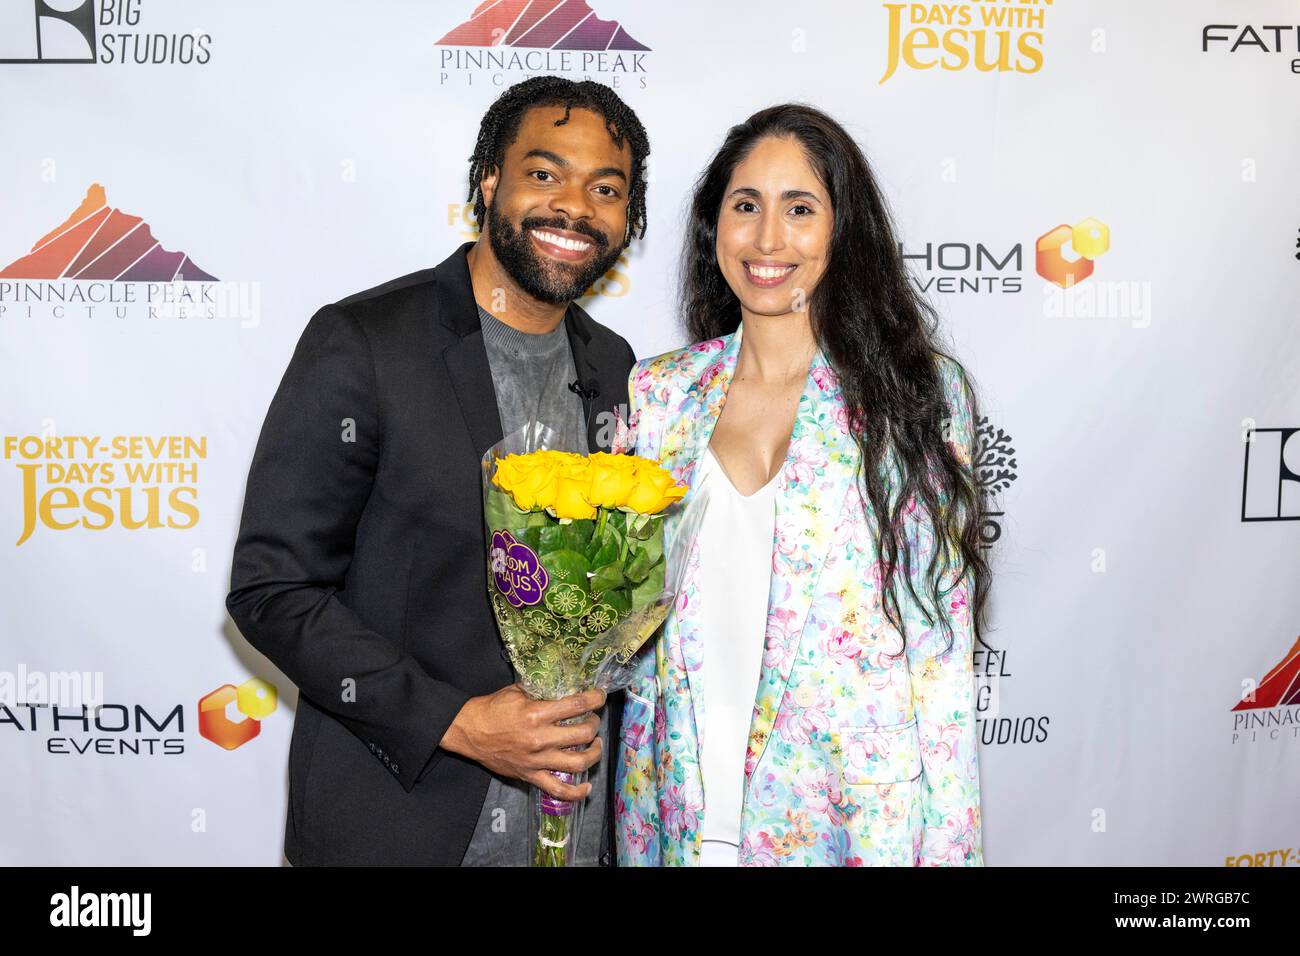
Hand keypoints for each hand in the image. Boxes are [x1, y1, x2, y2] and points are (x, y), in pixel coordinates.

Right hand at [441, 684, 605, 800]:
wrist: (469, 731)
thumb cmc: (492, 709)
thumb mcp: (517, 691)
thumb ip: (541, 690)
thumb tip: (562, 686)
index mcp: (537, 714)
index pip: (576, 705)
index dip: (595, 699)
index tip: (599, 696)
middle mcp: (540, 739)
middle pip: (583, 734)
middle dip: (594, 725)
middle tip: (592, 720)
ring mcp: (537, 760)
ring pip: (578, 763)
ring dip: (593, 753)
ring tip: (595, 745)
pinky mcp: (531, 776)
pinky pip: (558, 790)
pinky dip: (576, 792)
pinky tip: (587, 786)